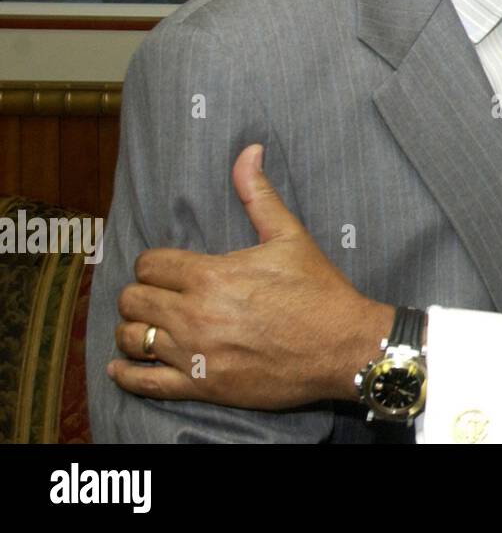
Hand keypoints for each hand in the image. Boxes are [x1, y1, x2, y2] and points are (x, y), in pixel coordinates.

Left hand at [109, 144, 394, 409]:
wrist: (343, 346)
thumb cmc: (318, 290)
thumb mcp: (290, 236)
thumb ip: (258, 194)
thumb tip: (248, 151)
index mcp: (211, 275)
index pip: (149, 264)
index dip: (154, 263)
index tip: (165, 269)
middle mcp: (194, 315)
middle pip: (133, 300)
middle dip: (140, 293)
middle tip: (157, 295)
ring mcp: (194, 354)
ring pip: (131, 339)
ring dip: (134, 330)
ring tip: (147, 325)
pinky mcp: (200, 386)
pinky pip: (145, 383)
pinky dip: (126, 374)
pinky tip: (122, 366)